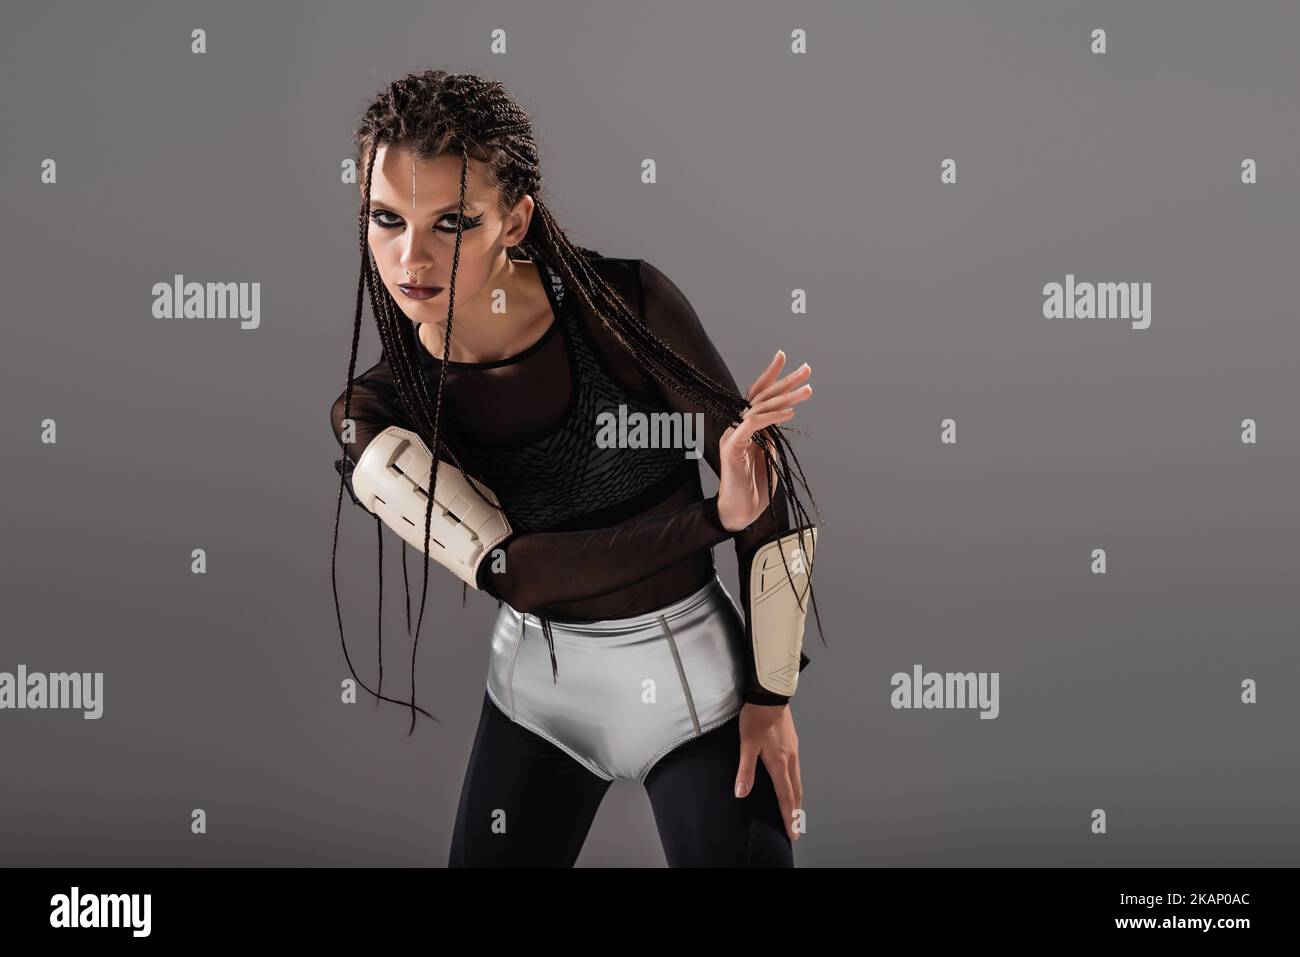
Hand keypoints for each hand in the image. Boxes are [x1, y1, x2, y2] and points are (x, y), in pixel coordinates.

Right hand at [716, 350, 812, 532]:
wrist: (740, 512)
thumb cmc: (755, 486)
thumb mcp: (769, 453)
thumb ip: (771, 433)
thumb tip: (783, 414)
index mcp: (746, 426)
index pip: (757, 394)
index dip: (770, 374)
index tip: (785, 356)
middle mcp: (737, 426)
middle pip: (761, 396)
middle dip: (785, 380)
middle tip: (807, 369)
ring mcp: (733, 436)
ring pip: (759, 408)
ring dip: (785, 398)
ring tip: (808, 391)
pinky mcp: (731, 448)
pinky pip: (752, 426)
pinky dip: (771, 418)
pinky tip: (789, 413)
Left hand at [735, 702, 802, 842]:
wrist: (770, 695)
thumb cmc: (757, 719)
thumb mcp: (747, 745)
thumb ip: (745, 770)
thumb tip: (741, 793)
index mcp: (779, 763)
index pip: (785, 797)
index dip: (788, 816)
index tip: (792, 832)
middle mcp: (790, 760)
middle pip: (796, 792)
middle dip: (796, 813)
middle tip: (795, 829)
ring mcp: (794, 751)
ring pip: (798, 781)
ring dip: (797, 799)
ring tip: (795, 811)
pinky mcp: (793, 743)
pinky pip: (797, 770)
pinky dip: (796, 784)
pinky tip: (791, 782)